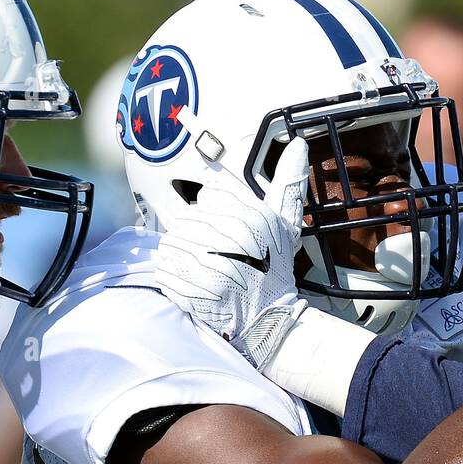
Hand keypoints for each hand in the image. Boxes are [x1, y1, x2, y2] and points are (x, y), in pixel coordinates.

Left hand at [152, 137, 309, 367]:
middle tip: (220, 256)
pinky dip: (173, 275)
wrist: (270, 320)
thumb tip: (298, 143)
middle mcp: (236, 237)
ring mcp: (213, 262)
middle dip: (199, 235)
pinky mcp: (193, 286)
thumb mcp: (287, 224)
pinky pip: (164, 266)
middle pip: (189, 216)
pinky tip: (196, 283)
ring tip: (207, 269)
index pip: (211, 194)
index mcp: (255, 217)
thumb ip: (289, 182)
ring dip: (184, 254)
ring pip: (174, 239)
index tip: (231, 232)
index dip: (217, 212)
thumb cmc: (275, 269)